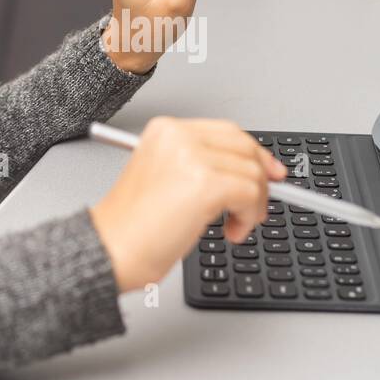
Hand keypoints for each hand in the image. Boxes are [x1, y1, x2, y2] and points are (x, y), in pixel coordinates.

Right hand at [89, 117, 287, 291]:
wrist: (111, 249)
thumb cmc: (133, 226)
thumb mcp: (167, 179)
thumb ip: (205, 167)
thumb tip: (252, 171)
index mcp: (166, 130)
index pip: (226, 132)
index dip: (252, 153)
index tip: (268, 173)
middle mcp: (178, 136)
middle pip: (243, 147)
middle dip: (260, 178)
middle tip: (258, 206)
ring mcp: (192, 157)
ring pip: (252, 172)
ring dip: (253, 204)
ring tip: (234, 226)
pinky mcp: (205, 184)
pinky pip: (250, 193)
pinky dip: (249, 216)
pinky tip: (232, 231)